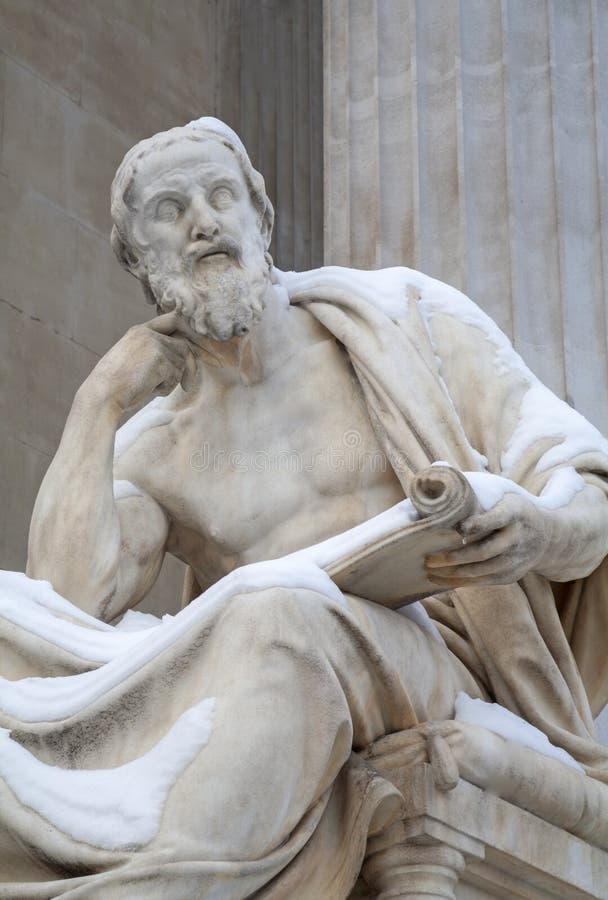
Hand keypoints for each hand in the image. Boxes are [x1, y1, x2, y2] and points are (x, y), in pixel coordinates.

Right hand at [83, 312, 197, 412]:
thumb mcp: (133, 359)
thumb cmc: (115, 384)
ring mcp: (156, 345)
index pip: (172, 320)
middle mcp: (149, 334)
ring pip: (180, 364)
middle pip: (183, 346)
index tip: (190, 353)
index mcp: (139, 331)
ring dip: (170, 381)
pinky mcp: (161, 360)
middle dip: (189, 365)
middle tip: (187, 385)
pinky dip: (165, 389)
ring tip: (148, 386)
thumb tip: (182, 361)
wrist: (103, 394)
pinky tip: (147, 390)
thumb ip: (154, 353)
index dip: (186, 333)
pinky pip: (175, 377)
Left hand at [425, 492, 551, 585]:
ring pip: (482, 570)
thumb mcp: (505, 496)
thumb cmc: (513, 511)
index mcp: (515, 512)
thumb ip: (477, 491)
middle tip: (429, 557)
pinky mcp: (512, 575)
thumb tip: (439, 468)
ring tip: (430, 570)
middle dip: (454, 556)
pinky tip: (442, 579)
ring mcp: (515, 559)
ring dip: (453, 572)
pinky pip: (484, 581)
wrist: (548, 537)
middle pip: (484, 551)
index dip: (478, 525)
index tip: (459, 528)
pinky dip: (461, 582)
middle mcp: (517, 538)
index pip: (496, 519)